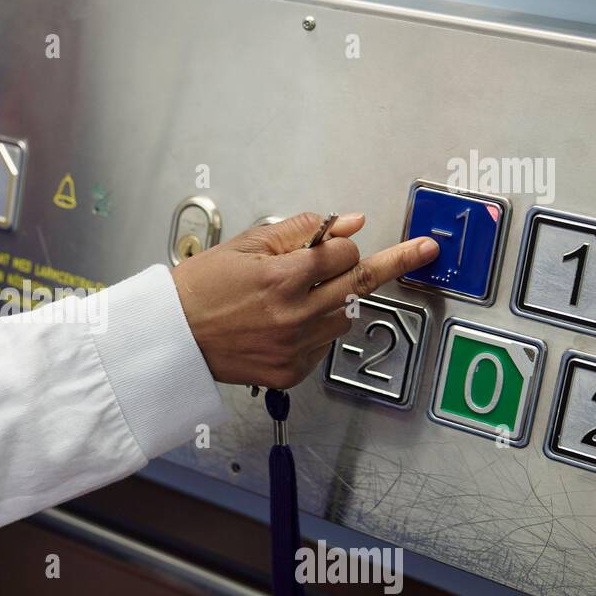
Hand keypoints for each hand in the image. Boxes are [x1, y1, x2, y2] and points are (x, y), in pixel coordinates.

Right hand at [170, 212, 438, 389]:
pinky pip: (323, 347)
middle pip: (360, 284)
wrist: (171, 338)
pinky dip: (314, 332)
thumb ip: (300, 231)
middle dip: (392, 262)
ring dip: (335, 302)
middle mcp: (294, 315)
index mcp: (283, 277)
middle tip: (424, 250)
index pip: (343, 253)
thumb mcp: (245, 245)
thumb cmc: (199, 288)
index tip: (347, 240)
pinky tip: (284, 325)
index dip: (338, 244)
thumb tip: (348, 222)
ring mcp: (295, 347)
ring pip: (344, 317)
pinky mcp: (291, 372)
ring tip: (298, 298)